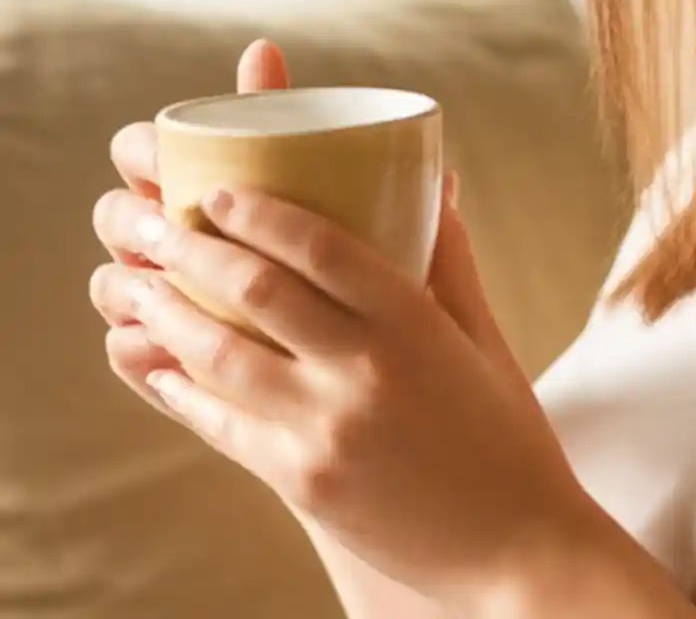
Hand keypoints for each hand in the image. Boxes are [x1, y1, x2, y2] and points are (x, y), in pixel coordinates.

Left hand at [88, 41, 591, 610]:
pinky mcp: (302, 482)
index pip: (320, 244)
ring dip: (166, 312)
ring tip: (135, 286)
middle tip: (157, 224)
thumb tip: (435, 186)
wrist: (520, 550)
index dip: (259, 211)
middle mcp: (365, 370)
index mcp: (415, 325)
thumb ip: (449, 265)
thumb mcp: (485, 343)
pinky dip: (179, 388)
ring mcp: (326, 430)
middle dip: (192, 248)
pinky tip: (158, 365)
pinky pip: (220, 424)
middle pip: (254, 288)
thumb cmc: (510, 440)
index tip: (221, 191)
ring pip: (219, 353)